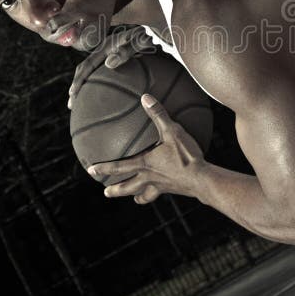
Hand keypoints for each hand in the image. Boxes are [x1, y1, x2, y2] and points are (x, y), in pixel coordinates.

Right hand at [68, 26, 155, 108]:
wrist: (155, 31)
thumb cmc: (149, 37)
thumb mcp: (139, 42)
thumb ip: (126, 50)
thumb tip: (109, 63)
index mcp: (106, 47)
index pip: (87, 65)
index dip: (79, 80)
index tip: (73, 94)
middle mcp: (104, 50)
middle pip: (84, 70)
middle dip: (76, 86)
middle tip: (72, 104)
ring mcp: (109, 54)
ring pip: (91, 72)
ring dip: (84, 86)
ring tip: (80, 103)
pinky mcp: (115, 58)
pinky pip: (101, 73)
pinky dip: (96, 84)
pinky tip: (100, 96)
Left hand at [88, 94, 206, 203]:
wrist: (203, 179)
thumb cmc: (186, 155)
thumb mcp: (173, 131)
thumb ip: (158, 114)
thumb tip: (145, 97)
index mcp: (145, 164)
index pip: (119, 167)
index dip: (104, 168)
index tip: (91, 170)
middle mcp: (150, 178)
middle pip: (128, 187)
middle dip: (116, 190)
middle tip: (106, 192)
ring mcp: (161, 187)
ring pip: (143, 195)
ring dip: (136, 196)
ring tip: (133, 198)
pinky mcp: (172, 190)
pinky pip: (160, 193)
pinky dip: (157, 193)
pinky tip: (163, 189)